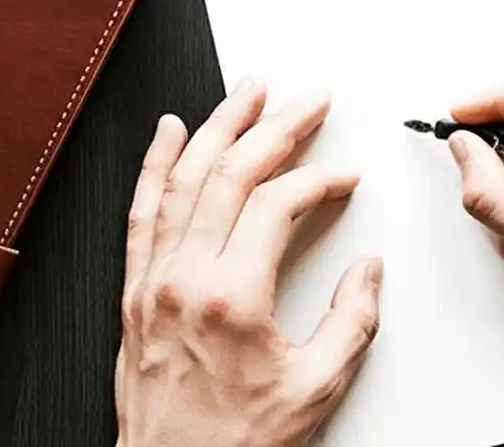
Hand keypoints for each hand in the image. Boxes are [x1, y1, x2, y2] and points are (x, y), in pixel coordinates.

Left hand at [116, 79, 382, 446]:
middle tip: (307, 100)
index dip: (318, 181)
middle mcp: (184, 278)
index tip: (343, 179)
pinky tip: (168, 134)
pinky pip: (141, 211)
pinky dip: (154, 165)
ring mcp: (153, 279)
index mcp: (231, 297)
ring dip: (217, 126)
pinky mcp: (134, 290)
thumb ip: (352, 322)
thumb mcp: (316, 387)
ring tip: (247, 92)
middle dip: (276, 127)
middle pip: (231, 175)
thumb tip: (368, 272)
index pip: (278, 205)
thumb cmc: (235, 441)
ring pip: (183, 180)